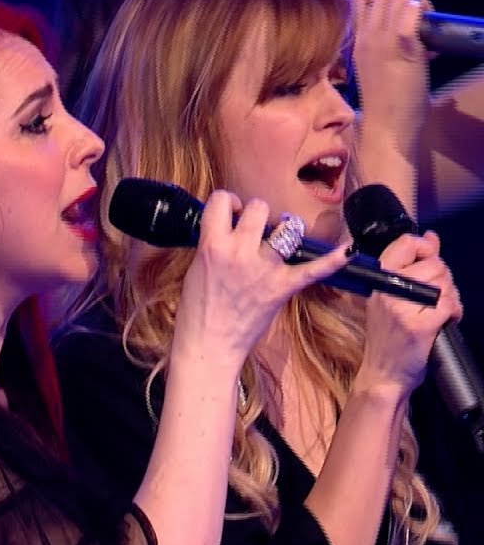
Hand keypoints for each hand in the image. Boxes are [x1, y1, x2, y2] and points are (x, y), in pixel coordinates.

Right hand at [174, 191, 350, 358]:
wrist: (208, 344)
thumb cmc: (197, 310)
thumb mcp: (196, 268)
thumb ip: (212, 244)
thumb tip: (228, 229)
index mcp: (211, 245)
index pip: (221, 200)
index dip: (228, 203)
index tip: (230, 213)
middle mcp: (239, 252)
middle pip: (258, 207)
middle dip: (256, 213)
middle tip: (253, 228)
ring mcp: (264, 269)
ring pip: (286, 227)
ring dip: (285, 229)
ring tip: (280, 238)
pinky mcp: (282, 287)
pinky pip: (314, 269)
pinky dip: (333, 259)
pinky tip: (348, 249)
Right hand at [352, 0, 431, 155]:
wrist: (386, 128)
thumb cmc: (384, 105)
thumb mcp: (374, 69)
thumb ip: (383, 47)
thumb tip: (406, 30)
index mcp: (356, 42)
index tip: (400, 12)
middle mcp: (364, 38)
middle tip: (417, 12)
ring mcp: (381, 41)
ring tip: (424, 19)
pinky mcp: (401, 48)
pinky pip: (409, 11)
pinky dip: (421, 11)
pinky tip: (428, 30)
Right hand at [357, 231, 462, 399]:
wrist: (383, 374)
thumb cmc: (388, 337)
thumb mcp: (391, 297)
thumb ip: (412, 265)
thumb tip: (430, 236)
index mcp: (379, 281)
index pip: (404, 244)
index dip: (426, 247)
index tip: (430, 259)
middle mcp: (387, 291)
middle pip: (434, 265)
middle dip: (444, 280)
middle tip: (436, 298)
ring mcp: (401, 308)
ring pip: (444, 284)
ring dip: (451, 297)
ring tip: (441, 311)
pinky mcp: (418, 326)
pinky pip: (449, 305)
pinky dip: (455, 312)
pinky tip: (447, 320)